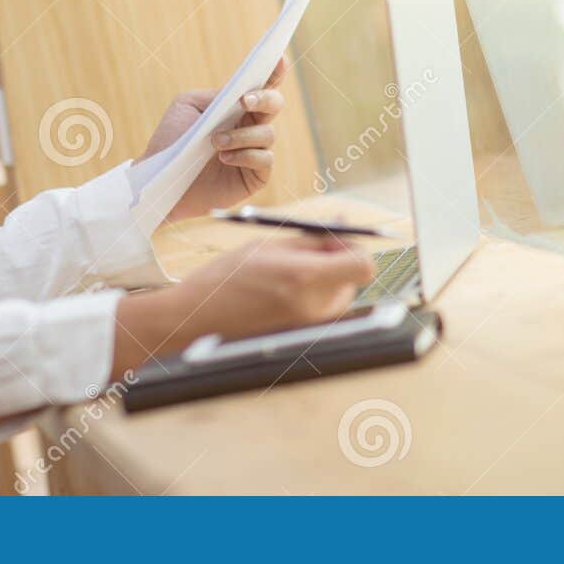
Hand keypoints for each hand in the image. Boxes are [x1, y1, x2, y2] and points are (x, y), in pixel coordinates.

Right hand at [110, 236, 375, 375]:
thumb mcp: (270, 245)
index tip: (338, 238)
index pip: (363, 265)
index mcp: (306, 277)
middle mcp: (315, 306)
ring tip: (288, 269)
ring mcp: (311, 326)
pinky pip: (323, 309)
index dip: (356, 247)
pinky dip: (314, 294)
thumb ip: (312, 239)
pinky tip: (283, 287)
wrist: (199, 318)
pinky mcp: (303, 337)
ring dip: (326, 277)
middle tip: (310, 247)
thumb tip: (344, 227)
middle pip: (353, 279)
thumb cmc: (228, 276)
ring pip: (340, 294)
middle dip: (339, 260)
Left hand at [137, 55, 290, 222]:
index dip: (275, 70)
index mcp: (237, 105)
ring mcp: (255, 150)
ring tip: (216, 142)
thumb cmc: (172, 139)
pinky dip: (246, 156)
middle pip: (275, 103)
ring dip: (241, 135)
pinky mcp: (255, 175)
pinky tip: (225, 158)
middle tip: (245, 101)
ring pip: (267, 133)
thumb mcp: (187, 105)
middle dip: (264, 98)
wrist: (162, 177)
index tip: (279, 59)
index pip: (262, 84)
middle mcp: (250, 125)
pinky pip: (265, 160)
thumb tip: (241, 94)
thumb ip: (215, 94)